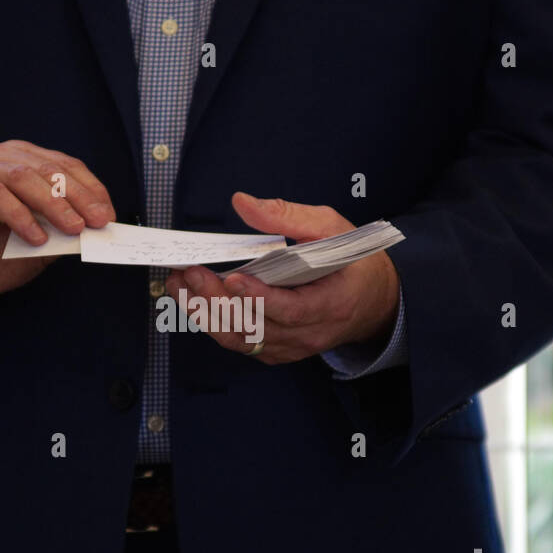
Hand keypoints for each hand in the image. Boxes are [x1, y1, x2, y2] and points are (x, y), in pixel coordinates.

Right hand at [0, 140, 114, 321]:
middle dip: (77, 195)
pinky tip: (36, 238)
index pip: (62, 164)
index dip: (90, 187)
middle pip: (45, 167)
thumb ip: (64, 229)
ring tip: (72, 229)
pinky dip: (20, 216)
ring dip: (52, 203)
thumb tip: (98, 225)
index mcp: (18, 162)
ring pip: (21, 176)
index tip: (109, 213)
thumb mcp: (41, 243)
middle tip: (98, 221)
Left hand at [165, 192, 399, 363]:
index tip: (233, 279)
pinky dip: (213, 323)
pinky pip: (240, 343)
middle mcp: (311, 334)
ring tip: (180, 285)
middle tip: (191, 273)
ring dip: (206, 313)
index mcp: (333, 303)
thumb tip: (243, 203)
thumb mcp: (331, 227)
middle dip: (218, 300)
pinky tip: (192, 300)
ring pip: (242, 340)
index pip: (294, 310)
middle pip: (258, 326)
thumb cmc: (353, 262)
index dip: (261, 298)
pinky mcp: (276, 350)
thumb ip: (288, 216)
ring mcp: (292, 347)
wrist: (372, 301)